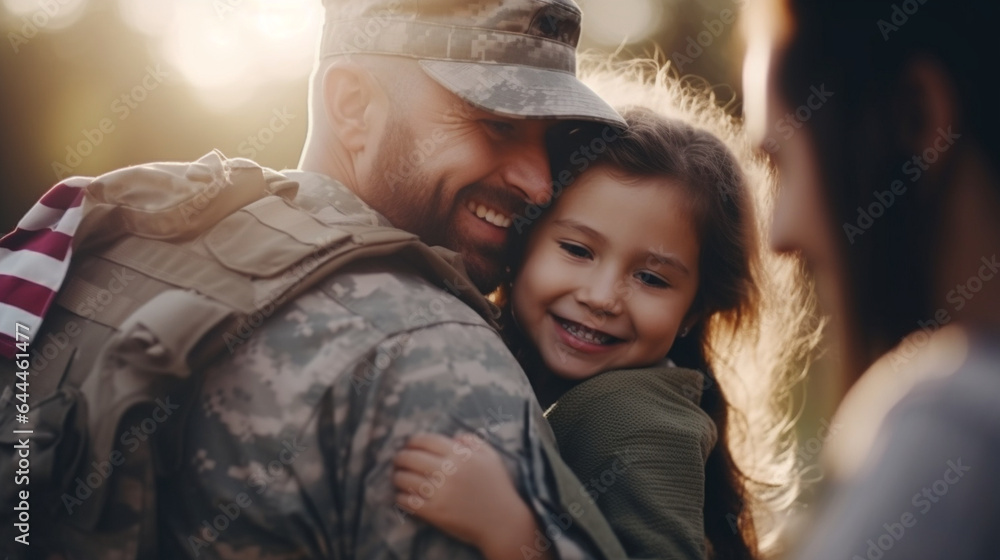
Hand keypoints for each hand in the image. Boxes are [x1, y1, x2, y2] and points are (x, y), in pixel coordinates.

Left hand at [393, 432, 534, 555]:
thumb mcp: (491, 457)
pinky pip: (408, 501)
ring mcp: (440, 492)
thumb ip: (474, 441)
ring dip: (397, 477)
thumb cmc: (498, 488)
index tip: (408, 445)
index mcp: (460, 455)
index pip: (426, 440)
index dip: (412, 441)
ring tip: (398, 477)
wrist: (503, 522)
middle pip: (411, 458)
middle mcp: (448, 471)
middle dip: (400, 458)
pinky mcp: (434, 512)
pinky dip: (401, 497)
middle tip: (398, 461)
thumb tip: (454, 437)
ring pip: (405, 479)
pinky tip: (402, 496)